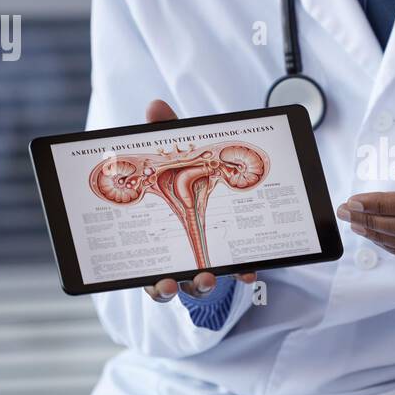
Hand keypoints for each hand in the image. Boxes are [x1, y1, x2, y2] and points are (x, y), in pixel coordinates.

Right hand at [140, 99, 256, 303]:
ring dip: (202, 285)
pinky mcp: (233, 257)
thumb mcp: (178, 152)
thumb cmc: (188, 173)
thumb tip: (156, 106)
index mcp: (156, 240)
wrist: (221, 177)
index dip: (152, 283)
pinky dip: (241, 272)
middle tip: (175, 284)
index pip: (146, 270)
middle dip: (171, 288)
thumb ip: (168, 133)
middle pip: (168, 285)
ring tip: (208, 278)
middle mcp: (178, 258)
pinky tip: (248, 271)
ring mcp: (206, 260)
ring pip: (199, 285)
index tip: (160, 283)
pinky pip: (235, 271)